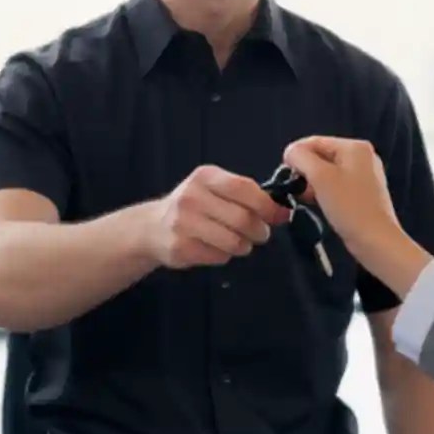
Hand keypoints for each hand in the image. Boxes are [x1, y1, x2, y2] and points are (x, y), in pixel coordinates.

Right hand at [143, 165, 290, 268]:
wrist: (152, 227)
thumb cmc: (193, 206)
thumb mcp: (213, 188)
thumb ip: (244, 194)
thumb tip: (281, 210)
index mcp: (205, 177)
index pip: (244, 188)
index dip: (267, 204)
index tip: (280, 215)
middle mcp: (192, 197)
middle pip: (243, 219)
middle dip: (260, 230)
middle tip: (260, 234)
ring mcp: (184, 223)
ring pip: (234, 242)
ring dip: (244, 245)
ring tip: (238, 242)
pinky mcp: (181, 248)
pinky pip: (219, 257)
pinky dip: (225, 256)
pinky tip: (215, 248)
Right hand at [284, 136, 432, 297]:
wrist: (376, 240)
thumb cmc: (348, 205)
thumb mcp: (320, 177)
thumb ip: (301, 158)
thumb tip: (290, 152)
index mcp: (354, 147)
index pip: (315, 141)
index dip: (295, 155)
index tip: (283, 174)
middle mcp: (362, 156)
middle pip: (322, 156)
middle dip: (305, 170)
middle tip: (293, 188)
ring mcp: (365, 175)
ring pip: (329, 172)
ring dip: (312, 182)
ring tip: (302, 197)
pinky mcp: (364, 193)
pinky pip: (337, 185)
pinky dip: (324, 191)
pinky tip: (316, 203)